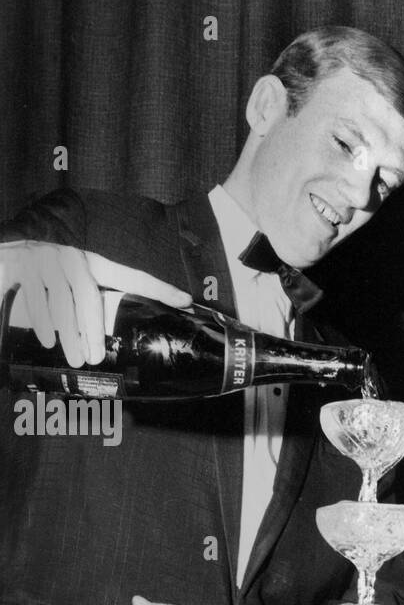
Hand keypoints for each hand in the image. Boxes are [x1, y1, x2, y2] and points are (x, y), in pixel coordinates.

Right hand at [2, 242, 191, 367]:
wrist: (13, 245)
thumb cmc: (52, 268)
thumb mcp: (78, 276)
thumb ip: (97, 300)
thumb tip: (130, 325)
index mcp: (94, 261)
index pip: (131, 276)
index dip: (158, 288)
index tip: (185, 300)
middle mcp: (73, 258)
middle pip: (88, 298)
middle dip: (94, 331)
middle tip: (96, 358)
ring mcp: (47, 261)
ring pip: (61, 304)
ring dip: (69, 335)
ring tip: (77, 359)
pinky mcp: (22, 266)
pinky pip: (35, 299)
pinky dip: (41, 323)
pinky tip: (48, 342)